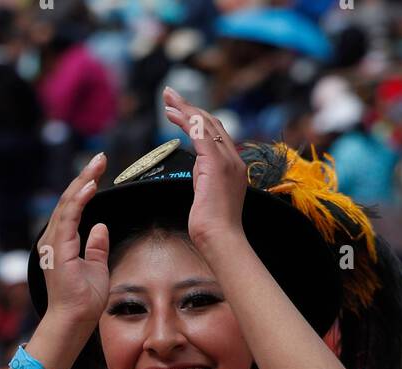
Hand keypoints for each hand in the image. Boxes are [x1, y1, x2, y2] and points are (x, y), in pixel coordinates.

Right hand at [36, 152, 109, 327]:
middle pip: (68, 200)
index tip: (98, 170)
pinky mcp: (58, 248)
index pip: (73, 208)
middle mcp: (53, 239)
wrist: (74, 321)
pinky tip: (90, 185)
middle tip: (99, 158)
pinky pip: (69, 218)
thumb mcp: (96, 268)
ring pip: (67, 204)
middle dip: (84, 177)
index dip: (85, 187)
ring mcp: (53, 243)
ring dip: (82, 182)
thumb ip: (96, 247)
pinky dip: (79, 200)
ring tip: (97, 164)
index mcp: (61, 242)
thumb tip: (101, 227)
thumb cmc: (84, 302)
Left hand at [162, 86, 247, 254]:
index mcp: (234, 167)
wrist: (221, 239)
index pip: (217, 135)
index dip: (198, 120)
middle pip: (211, 123)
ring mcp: (226, 160)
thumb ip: (204, 178)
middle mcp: (234, 159)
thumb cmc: (213, 228)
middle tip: (170, 95)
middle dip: (189, 107)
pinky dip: (185, 120)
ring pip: (204, 124)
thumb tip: (197, 169)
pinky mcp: (215, 163)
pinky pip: (199, 133)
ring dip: (184, 108)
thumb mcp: (208, 196)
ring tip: (168, 98)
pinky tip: (172, 113)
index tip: (181, 111)